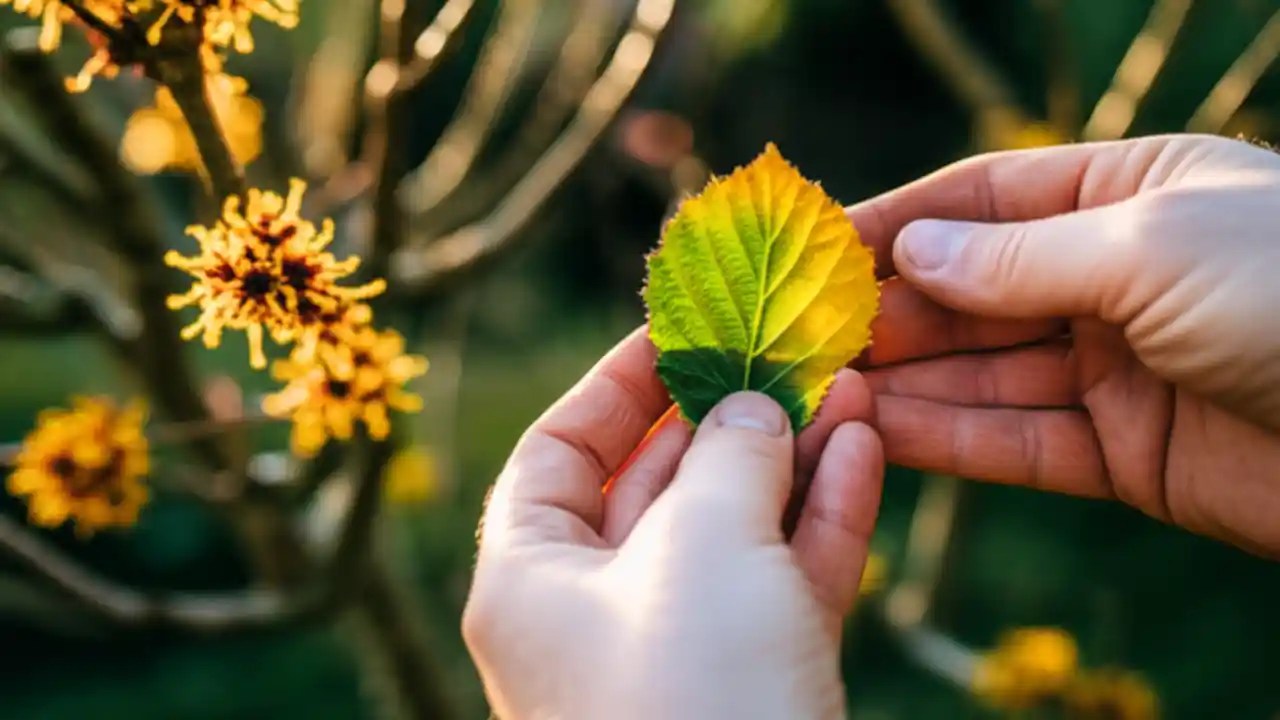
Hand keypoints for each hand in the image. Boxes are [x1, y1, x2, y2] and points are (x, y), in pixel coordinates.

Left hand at [463, 328, 882, 719]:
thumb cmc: (693, 692)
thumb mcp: (704, 545)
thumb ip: (729, 455)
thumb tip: (752, 409)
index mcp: (532, 577)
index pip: (561, 450)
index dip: (619, 383)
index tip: (683, 329)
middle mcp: (597, 612)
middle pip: (659, 481)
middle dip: (728, 410)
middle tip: (788, 344)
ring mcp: (681, 650)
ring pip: (736, 527)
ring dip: (793, 453)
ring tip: (849, 378)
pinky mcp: (755, 683)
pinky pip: (785, 581)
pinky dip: (823, 516)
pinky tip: (865, 445)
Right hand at [849, 134, 1279, 557]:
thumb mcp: (1149, 245)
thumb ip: (1018, 257)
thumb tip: (909, 248)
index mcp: (1130, 190)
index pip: (983, 198)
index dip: (895, 220)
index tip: (813, 248)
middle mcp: (1114, 275)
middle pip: (971, 291)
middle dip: (887, 312)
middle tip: (800, 334)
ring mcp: (1116, 366)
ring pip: (983, 374)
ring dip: (903, 382)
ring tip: (820, 389)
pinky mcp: (1124, 454)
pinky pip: (1017, 442)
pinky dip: (949, 440)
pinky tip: (880, 433)